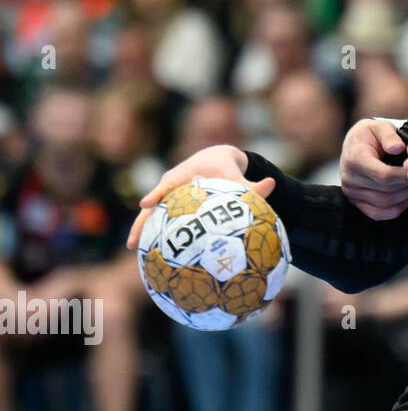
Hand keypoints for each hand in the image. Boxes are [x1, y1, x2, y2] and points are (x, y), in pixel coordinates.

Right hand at [126, 145, 274, 250]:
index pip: (168, 184)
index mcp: (184, 175)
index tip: (146, 204)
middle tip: (133, 241)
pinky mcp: (168, 203)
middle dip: (141, 221)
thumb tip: (272, 183)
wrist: (215, 159)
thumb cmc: (225, 168)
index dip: (157, 193)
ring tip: (132, 249)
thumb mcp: (237, 175)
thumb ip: (252, 185)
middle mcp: (171, 184)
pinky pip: (158, 217)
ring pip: (150, 212)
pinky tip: (150, 252)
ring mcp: (167, 195)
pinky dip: (153, 231)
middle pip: (152, 203)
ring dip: (141, 229)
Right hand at [340, 118, 407, 219]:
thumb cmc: (372, 134)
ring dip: (403, 198)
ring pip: (382, 203)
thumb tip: (398, 148)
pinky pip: (375, 214)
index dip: (404, 176)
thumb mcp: (381, 127)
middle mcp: (349, 177)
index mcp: (355, 158)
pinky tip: (404, 201)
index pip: (383, 175)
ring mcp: (350, 191)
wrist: (355, 143)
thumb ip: (389, 136)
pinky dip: (392, 211)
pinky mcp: (354, 201)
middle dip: (406, 187)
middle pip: (385, 191)